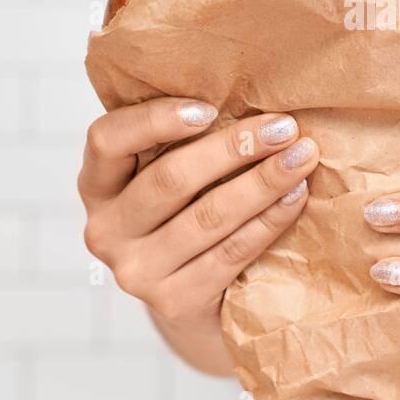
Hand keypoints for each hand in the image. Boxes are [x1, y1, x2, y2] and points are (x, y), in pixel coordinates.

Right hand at [78, 97, 318, 336]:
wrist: (191, 303)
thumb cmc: (184, 216)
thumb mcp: (166, 176)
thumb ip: (179, 143)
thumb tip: (245, 96)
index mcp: (97, 186)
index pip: (107, 140)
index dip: (155, 120)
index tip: (210, 108)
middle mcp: (105, 230)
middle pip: (170, 179)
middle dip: (234, 147)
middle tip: (284, 127)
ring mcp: (137, 271)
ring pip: (208, 216)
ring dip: (264, 182)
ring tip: (302, 156)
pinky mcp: (175, 301)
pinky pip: (232, 251)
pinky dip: (270, 219)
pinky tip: (296, 196)